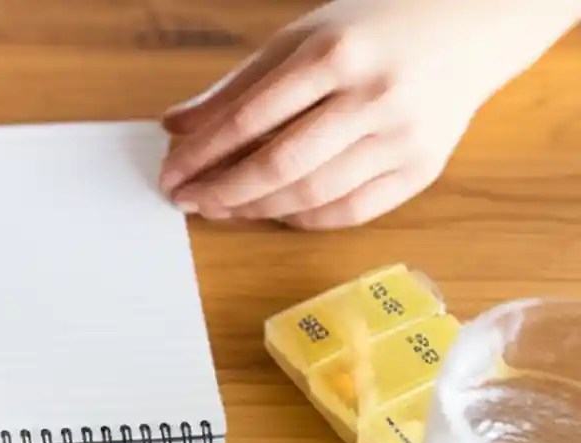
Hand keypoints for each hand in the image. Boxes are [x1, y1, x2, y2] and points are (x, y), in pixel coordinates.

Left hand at [159, 0, 577, 229]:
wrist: (469, 27)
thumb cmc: (371, 32)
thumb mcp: (300, 40)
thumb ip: (237, 87)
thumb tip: (176, 127)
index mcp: (335, 53)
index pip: (250, 116)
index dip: (202, 153)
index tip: (170, 173)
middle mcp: (373, 96)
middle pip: (280, 163)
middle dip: (222, 190)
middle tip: (187, 200)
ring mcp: (402, 136)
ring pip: (312, 194)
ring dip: (254, 209)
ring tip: (221, 208)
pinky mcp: (423, 169)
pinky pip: (350, 212)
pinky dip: (302, 219)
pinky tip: (272, 211)